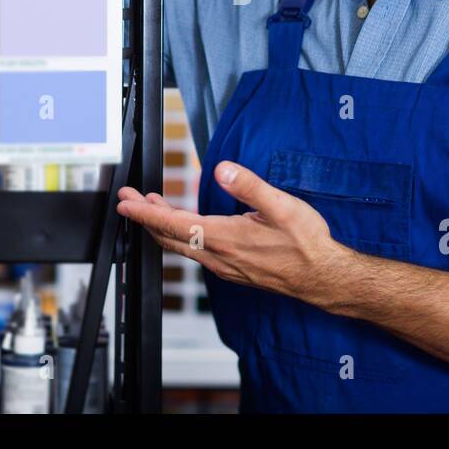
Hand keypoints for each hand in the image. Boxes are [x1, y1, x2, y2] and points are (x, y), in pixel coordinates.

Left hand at [115, 160, 350, 305]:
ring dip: (162, 226)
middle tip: (129, 199)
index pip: (172, 224)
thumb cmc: (306, 244)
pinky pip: (195, 253)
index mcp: (224, 238)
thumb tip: (222, 170)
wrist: (322, 278)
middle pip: (168, 237)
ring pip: (181, 247)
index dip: (144, 212)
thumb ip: (249, 186)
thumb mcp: (282, 207)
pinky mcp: (232, 269)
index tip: (125, 202)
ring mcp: (223, 266)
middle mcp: (218, 256)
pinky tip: (185, 226)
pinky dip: (181, 236)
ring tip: (152, 206)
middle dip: (145, 217)